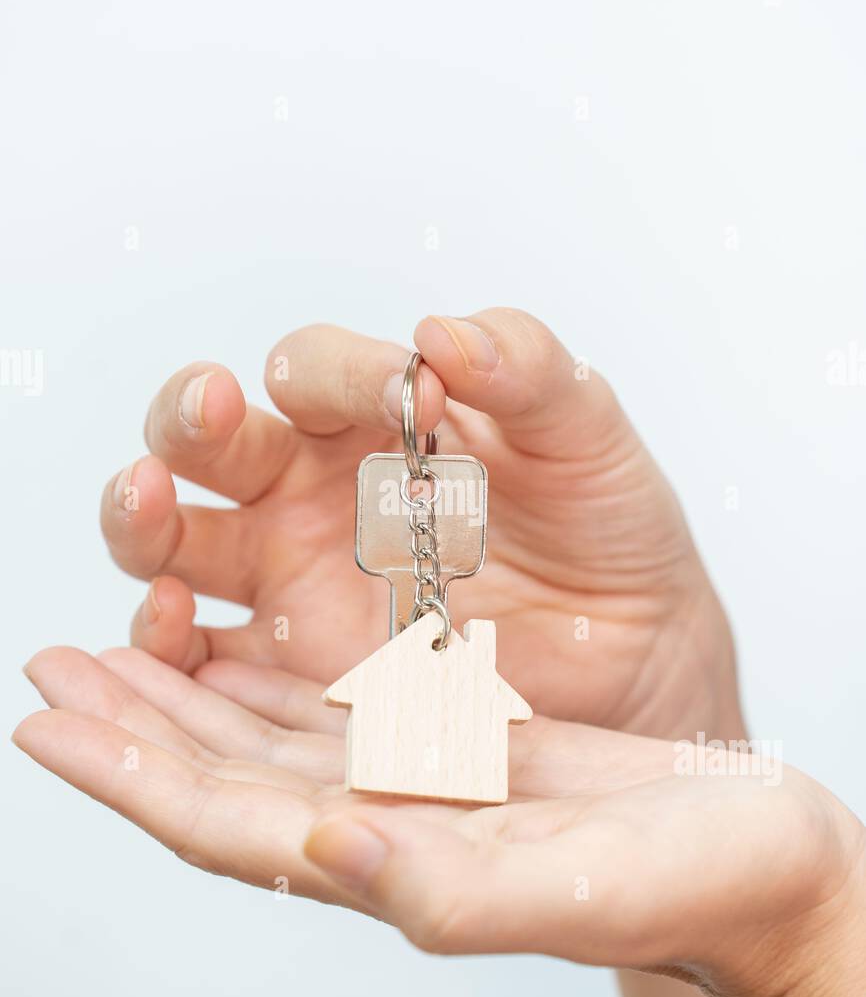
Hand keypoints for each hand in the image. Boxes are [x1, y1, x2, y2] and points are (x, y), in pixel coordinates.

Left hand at [15, 644, 865, 996]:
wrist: (764, 860)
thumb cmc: (692, 885)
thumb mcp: (575, 883)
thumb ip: (444, 883)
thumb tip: (324, 850)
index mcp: (390, 864)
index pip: (222, 824)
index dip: (129, 774)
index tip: (45, 720)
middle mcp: (381, 826)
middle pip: (219, 775)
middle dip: (128, 723)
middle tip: (48, 664)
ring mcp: (414, 787)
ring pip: (264, 736)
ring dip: (183, 693)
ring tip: (114, 647)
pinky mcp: (455, 749)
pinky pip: (333, 710)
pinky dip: (272, 679)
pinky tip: (238, 647)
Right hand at [101, 312, 739, 737]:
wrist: (637, 655)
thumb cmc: (608, 528)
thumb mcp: (587, 435)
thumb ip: (527, 370)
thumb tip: (445, 330)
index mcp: (372, 417)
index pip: (311, 369)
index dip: (340, 373)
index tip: (413, 397)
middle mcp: (311, 488)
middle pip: (207, 439)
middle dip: (188, 416)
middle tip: (210, 406)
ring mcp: (289, 578)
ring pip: (173, 537)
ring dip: (139, 515)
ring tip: (145, 500)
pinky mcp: (288, 667)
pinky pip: (196, 656)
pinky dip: (162, 642)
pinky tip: (167, 622)